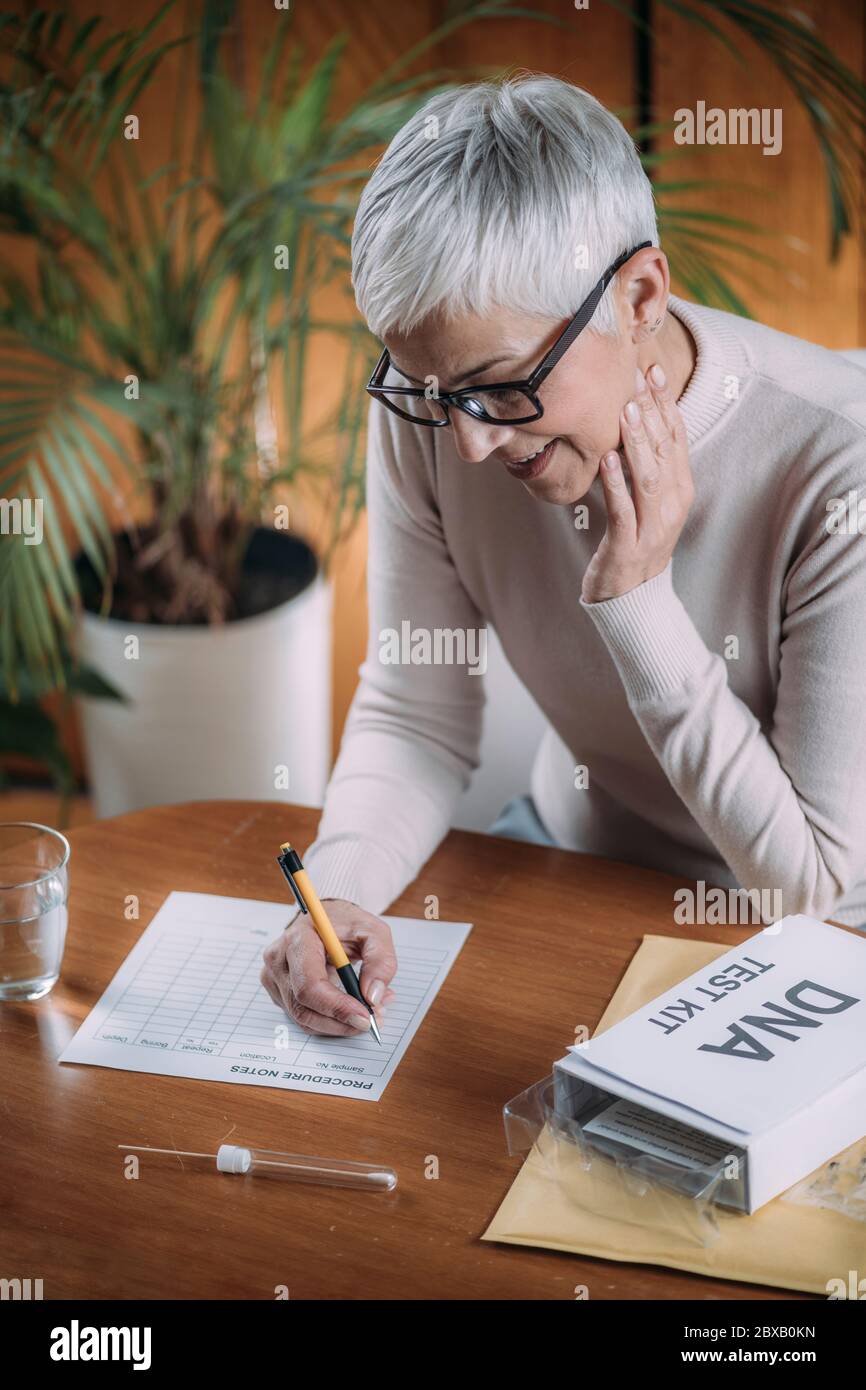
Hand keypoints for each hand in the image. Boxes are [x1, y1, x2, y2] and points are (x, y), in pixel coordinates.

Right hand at [261, 898, 396, 1035]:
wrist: (324, 919)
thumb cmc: (346, 923)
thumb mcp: (374, 932)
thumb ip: (380, 961)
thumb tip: (373, 996)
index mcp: (298, 939)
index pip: (309, 984)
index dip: (336, 1007)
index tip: (364, 1016)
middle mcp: (279, 960)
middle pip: (303, 1008)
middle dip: (340, 1021)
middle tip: (370, 1021)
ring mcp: (274, 977)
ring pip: (303, 1018)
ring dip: (336, 1024)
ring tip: (365, 1013)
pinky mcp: (278, 991)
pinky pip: (302, 1016)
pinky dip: (328, 1021)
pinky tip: (348, 1010)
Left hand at [581, 364, 693, 603]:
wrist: (632, 597)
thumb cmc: (635, 540)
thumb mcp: (648, 499)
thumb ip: (646, 462)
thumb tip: (634, 415)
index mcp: (680, 488)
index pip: (675, 437)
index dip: (666, 403)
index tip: (652, 369)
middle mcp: (672, 505)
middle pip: (663, 450)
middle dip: (650, 412)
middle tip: (635, 378)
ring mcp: (653, 527)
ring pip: (647, 477)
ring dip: (636, 442)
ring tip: (624, 411)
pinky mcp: (628, 546)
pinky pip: (623, 510)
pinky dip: (615, 484)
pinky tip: (606, 461)